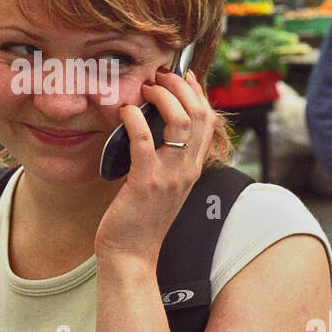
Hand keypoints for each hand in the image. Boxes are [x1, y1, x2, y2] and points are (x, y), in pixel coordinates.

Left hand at [94, 67, 215, 264]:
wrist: (131, 256)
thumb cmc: (139, 220)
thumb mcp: (162, 186)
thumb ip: (165, 159)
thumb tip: (153, 127)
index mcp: (192, 169)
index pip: (208, 121)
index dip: (197, 92)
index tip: (183, 75)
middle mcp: (186, 170)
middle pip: (199, 114)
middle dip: (181, 86)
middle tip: (160, 76)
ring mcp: (169, 176)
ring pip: (180, 121)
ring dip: (163, 96)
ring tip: (146, 88)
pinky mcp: (145, 183)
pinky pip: (144, 140)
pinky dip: (134, 119)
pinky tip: (124, 111)